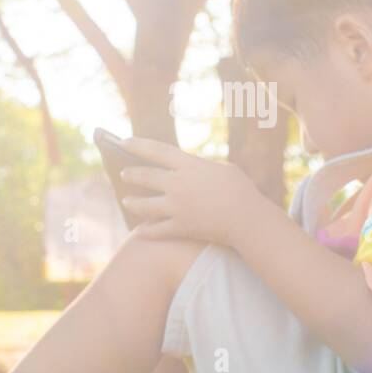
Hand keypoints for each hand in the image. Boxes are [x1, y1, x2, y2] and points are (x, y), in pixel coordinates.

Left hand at [117, 136, 261, 246]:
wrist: (247, 219)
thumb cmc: (241, 190)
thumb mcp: (222, 169)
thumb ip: (201, 167)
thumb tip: (188, 169)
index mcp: (189, 165)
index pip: (156, 150)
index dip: (138, 145)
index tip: (124, 142)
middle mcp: (178, 184)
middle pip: (146, 176)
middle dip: (131, 174)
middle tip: (124, 174)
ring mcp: (177, 207)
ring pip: (144, 205)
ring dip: (133, 203)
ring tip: (126, 202)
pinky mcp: (180, 227)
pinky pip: (157, 230)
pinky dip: (147, 231)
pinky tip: (139, 231)